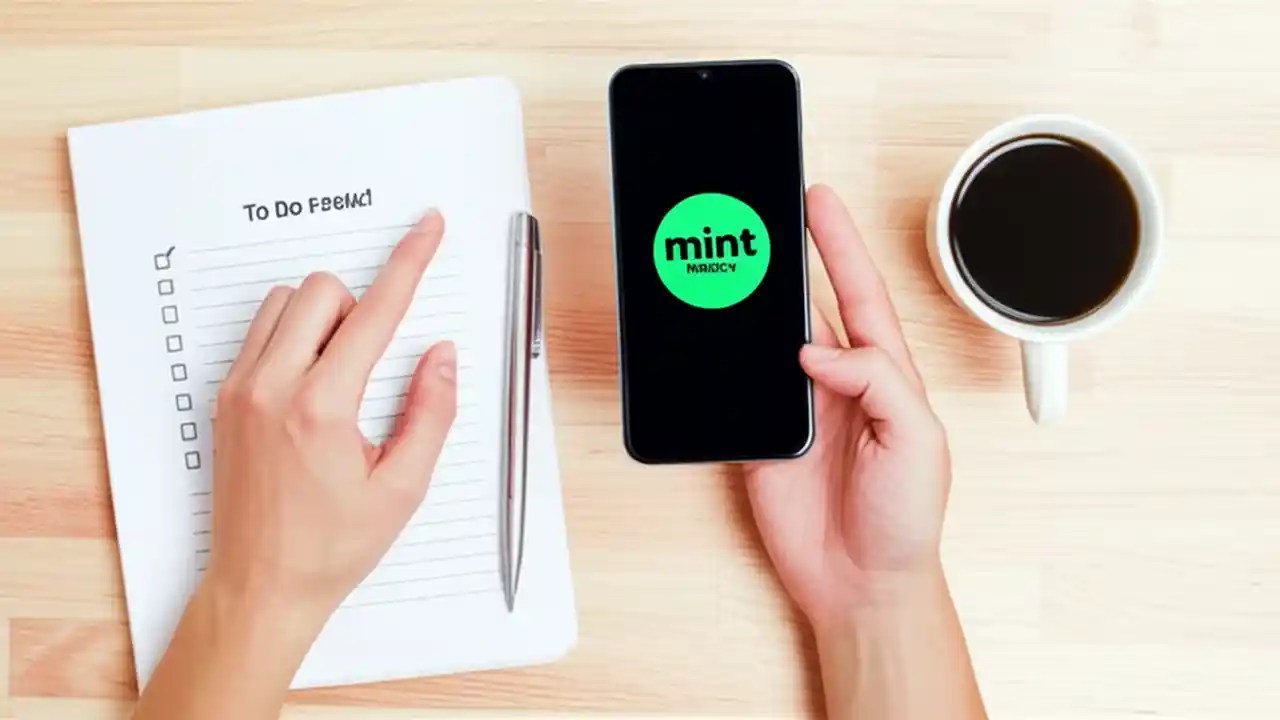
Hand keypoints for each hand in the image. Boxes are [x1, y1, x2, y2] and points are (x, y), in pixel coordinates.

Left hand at [134, 212, 458, 719]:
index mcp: (321, 408)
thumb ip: (430, 412)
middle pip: (322, 290)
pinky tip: (311, 385)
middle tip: (377, 357)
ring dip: (323, 317)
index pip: (375, 312)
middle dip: (361, 305)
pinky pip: (258, 334)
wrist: (261, 586)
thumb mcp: (402, 488)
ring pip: (284, 303)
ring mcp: (240, 392)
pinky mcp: (224, 401)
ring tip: (342, 373)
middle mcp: (271, 389)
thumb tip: (439, 357)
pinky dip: (291, 337)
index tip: (426, 229)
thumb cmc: (329, 547)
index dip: (409, 262)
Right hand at [744, 185, 949, 626]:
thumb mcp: (919, 441)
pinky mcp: (765, 439)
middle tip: (763, 215)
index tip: (817, 201)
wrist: (863, 583)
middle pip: (809, 304)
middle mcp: (840, 383)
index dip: (839, 244)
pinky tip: (714, 337)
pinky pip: (740, 392)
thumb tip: (819, 349)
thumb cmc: (907, 521)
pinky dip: (724, 364)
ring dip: (752, 304)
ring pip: (769, 340)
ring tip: (731, 262)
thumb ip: (879, 383)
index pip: (861, 292)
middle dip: (790, 256)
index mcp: (886, 375)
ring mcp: (801, 409)